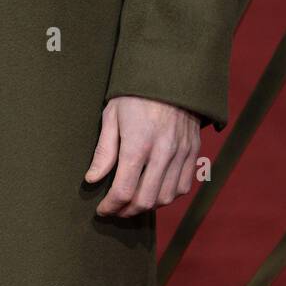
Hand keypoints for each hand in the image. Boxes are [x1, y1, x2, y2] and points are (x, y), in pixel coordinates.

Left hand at [85, 96, 199, 216]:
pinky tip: (155, 190)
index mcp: (138, 143)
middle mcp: (162, 152)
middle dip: (126, 211)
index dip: (111, 206)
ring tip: (133, 202)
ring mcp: (181, 153)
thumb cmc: (134, 94)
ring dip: (147, 206)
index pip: (123, 190)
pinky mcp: (193, 151)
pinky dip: (168, 196)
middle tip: (115, 210)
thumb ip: (104, 151)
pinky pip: (183, 186)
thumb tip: (92, 179)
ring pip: (165, 198)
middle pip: (145, 200)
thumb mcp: (112, 116)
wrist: (169, 74)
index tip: (102, 209)